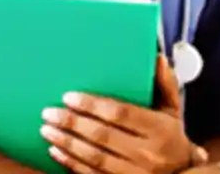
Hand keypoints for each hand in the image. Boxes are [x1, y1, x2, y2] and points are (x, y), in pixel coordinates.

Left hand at [41, 55, 198, 172]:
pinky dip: (70, 163)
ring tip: (46, 129)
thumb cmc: (171, 140)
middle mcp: (148, 154)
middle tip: (49, 112)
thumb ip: (165, 85)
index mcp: (159, 130)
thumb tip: (157, 58)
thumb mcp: (173, 112)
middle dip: (72, 122)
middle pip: (102, 135)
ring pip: (94, 157)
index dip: (92, 105)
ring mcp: (135, 173)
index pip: (120, 113)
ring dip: (66, 142)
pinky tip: (55, 151)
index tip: (69, 96)